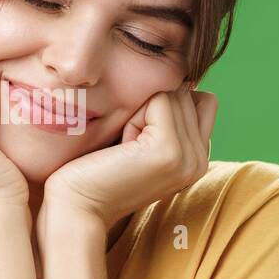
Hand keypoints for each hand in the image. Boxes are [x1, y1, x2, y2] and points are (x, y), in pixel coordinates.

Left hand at [42, 86, 216, 229]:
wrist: (76, 205)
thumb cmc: (97, 167)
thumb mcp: (140, 137)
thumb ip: (166, 114)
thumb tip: (184, 73)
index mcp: (198, 158)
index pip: (201, 100)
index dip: (164, 105)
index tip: (136, 139)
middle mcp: (200, 160)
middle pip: (186, 93)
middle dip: (150, 108)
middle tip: (126, 146)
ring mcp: (189, 158)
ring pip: (173, 94)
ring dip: (140, 111)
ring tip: (124, 147)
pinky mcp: (170, 151)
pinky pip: (159, 100)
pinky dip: (133, 117)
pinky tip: (121, 146)